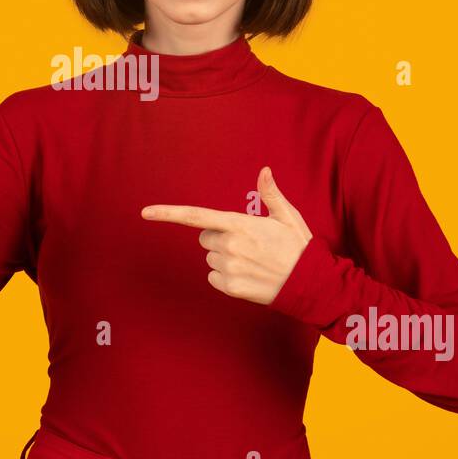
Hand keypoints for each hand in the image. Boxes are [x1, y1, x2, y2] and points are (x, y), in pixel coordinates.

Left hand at [140, 167, 314, 304]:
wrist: (311, 285)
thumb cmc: (299, 247)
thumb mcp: (288, 216)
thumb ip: (271, 194)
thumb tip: (264, 170)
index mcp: (240, 225)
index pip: (197, 216)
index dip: (169, 213)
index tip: (146, 212)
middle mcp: (230, 246)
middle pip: (206, 238)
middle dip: (220, 239)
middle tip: (248, 244)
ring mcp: (229, 268)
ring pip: (211, 259)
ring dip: (225, 259)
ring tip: (252, 261)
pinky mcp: (231, 288)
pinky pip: (214, 278)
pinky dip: (226, 277)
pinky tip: (248, 276)